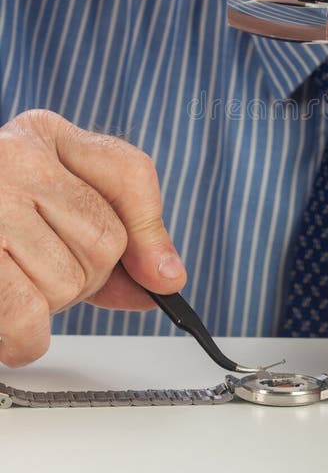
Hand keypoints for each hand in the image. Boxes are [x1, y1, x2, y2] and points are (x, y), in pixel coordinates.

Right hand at [0, 110, 186, 367]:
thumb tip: (166, 276)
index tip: (159, 276)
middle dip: (84, 277)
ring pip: (69, 282)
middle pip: (106, 240)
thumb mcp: (52, 200)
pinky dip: (24, 338)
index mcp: (41, 134)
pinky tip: (8, 324)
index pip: (128, 174)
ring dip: (47, 305)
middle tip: (40, 271)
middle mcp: (11, 155)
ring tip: (11, 282)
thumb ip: (120, 228)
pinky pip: (25, 317)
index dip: (147, 233)